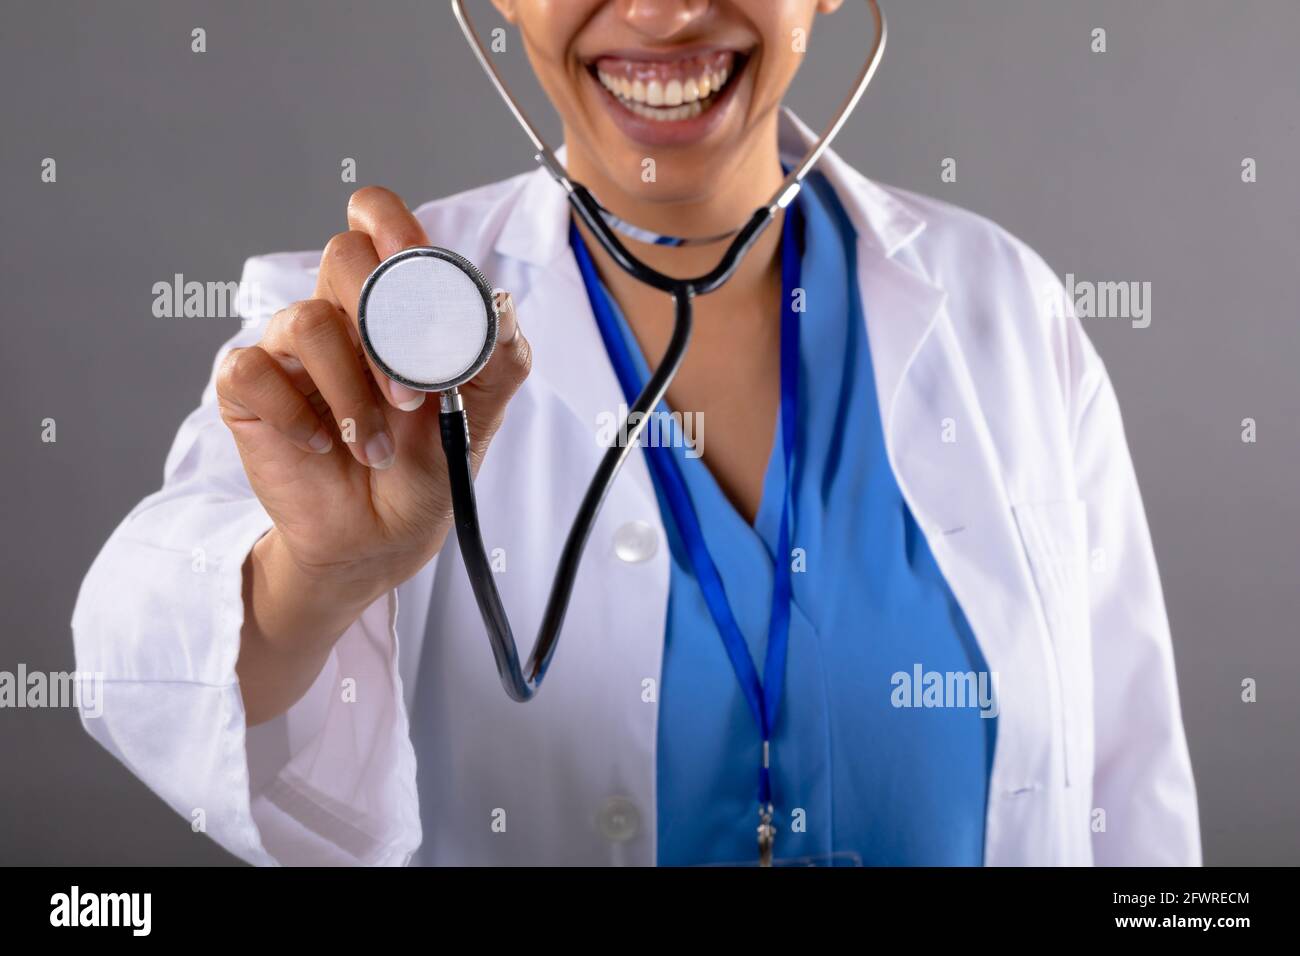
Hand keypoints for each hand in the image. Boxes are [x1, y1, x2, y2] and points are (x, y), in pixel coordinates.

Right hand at [218, 186, 530, 614]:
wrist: (385, 536)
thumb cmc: (427, 466)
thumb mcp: (480, 412)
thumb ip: (499, 356)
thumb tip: (500, 307)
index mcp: (393, 303)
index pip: (378, 220)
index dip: (391, 224)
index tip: (415, 267)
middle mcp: (340, 313)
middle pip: (342, 255)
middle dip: (385, 325)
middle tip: (410, 394)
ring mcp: (290, 350)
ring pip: (307, 321)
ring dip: (351, 393)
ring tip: (374, 447)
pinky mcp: (250, 391)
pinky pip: (250, 369)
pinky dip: (293, 415)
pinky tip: (319, 445)